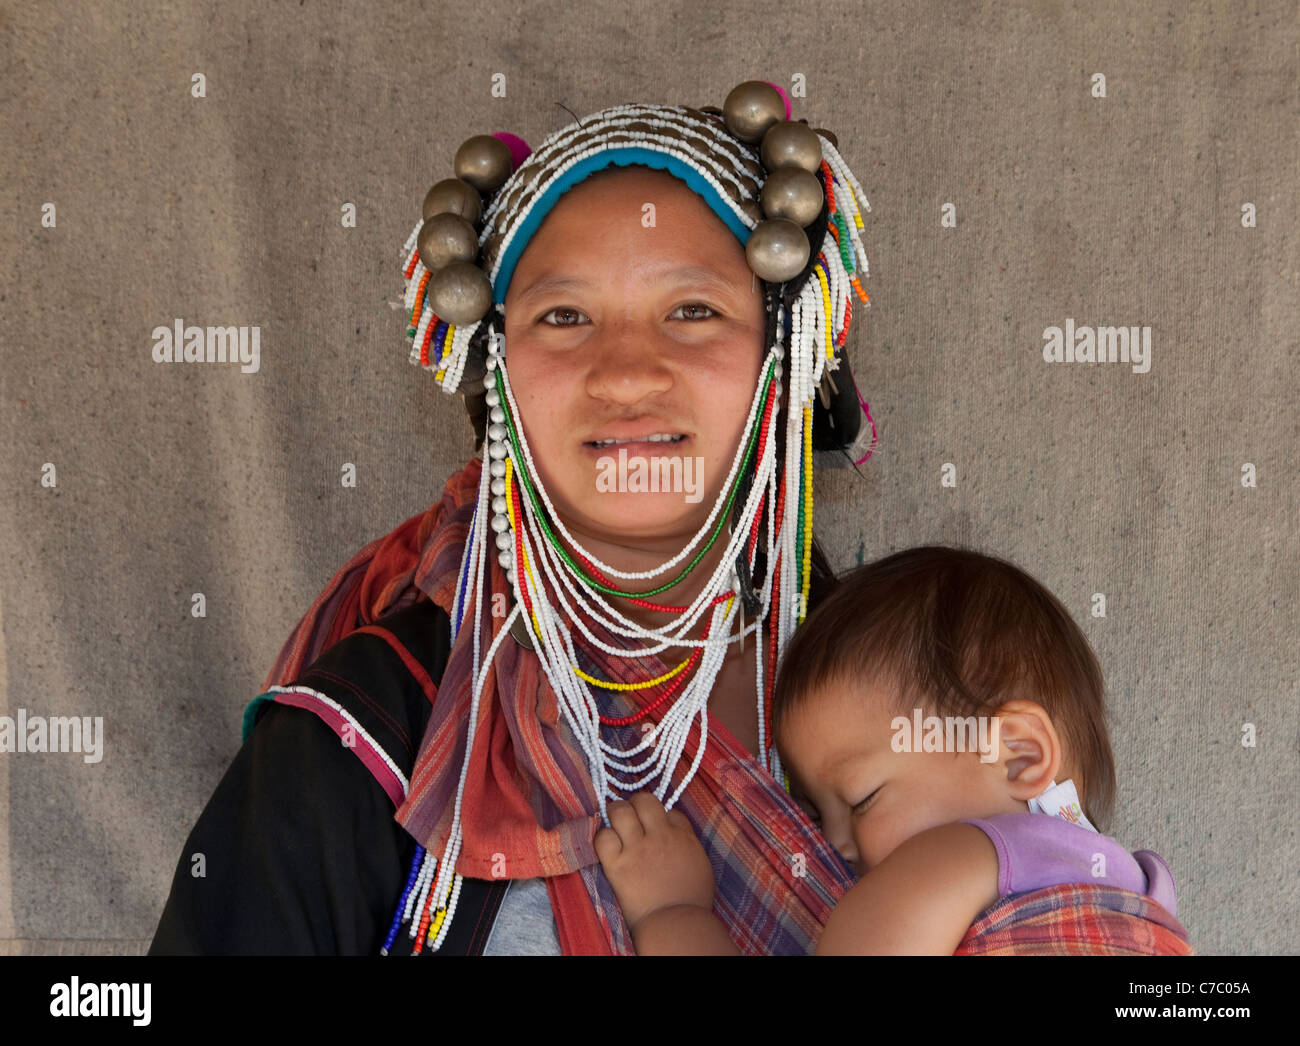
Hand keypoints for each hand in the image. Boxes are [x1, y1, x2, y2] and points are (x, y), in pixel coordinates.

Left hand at [593, 792, 715, 932]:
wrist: (676, 925)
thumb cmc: (692, 901)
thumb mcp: (700, 866)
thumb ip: (687, 845)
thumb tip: (675, 837)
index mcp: (684, 837)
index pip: (670, 811)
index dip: (662, 817)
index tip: (657, 828)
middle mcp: (660, 836)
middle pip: (644, 801)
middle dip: (636, 804)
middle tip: (631, 816)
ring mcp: (637, 849)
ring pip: (620, 811)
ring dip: (616, 814)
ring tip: (615, 823)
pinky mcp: (617, 864)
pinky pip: (603, 837)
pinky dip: (603, 838)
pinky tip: (607, 846)